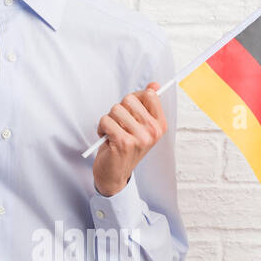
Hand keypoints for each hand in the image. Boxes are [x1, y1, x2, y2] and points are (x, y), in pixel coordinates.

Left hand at [92, 82, 167, 196]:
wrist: (114, 174)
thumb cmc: (125, 147)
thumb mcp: (139, 125)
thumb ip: (146, 105)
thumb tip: (154, 85)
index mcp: (160, 125)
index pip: (150, 95)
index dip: (134, 99)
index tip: (130, 111)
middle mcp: (153, 131)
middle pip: (129, 99)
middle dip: (119, 110)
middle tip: (119, 125)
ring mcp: (140, 138)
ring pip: (115, 109)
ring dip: (109, 120)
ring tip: (113, 133)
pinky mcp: (123, 142)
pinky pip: (106, 120)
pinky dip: (101, 128)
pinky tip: (106, 138)